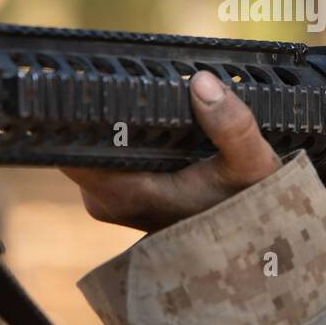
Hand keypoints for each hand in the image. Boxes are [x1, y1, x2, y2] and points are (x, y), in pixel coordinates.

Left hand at [61, 70, 281, 232]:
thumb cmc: (249, 211)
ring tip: (146, 93)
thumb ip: (232, 125)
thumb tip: (200, 82)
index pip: (72, 140)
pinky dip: (121, 134)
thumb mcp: (253, 168)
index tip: (99, 73)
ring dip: (113, 119)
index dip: (80, 104)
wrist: (251, 251)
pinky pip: (103, 153)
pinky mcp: (116, 196)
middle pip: (79, 136)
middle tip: (132, 73)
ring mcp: (107, 200)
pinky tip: (149, 118)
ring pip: (91, 143)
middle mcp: (105, 200)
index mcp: (123, 193)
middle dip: (103, 104)